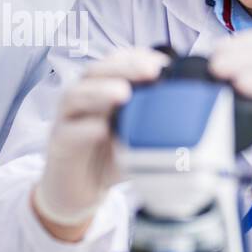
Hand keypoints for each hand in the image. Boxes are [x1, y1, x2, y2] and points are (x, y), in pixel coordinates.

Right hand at [32, 47, 170, 234]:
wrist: (78, 193)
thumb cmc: (109, 159)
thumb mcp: (137, 137)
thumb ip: (154, 121)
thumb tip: (193, 111)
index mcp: (101, 90)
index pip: (115, 62)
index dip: (137, 58)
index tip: (164, 63)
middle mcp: (82, 99)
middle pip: (95, 72)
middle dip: (124, 67)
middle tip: (151, 71)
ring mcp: (66, 121)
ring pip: (75, 96)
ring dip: (100, 91)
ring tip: (124, 93)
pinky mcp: (58, 145)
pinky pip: (68, 132)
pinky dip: (86, 129)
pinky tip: (103, 129)